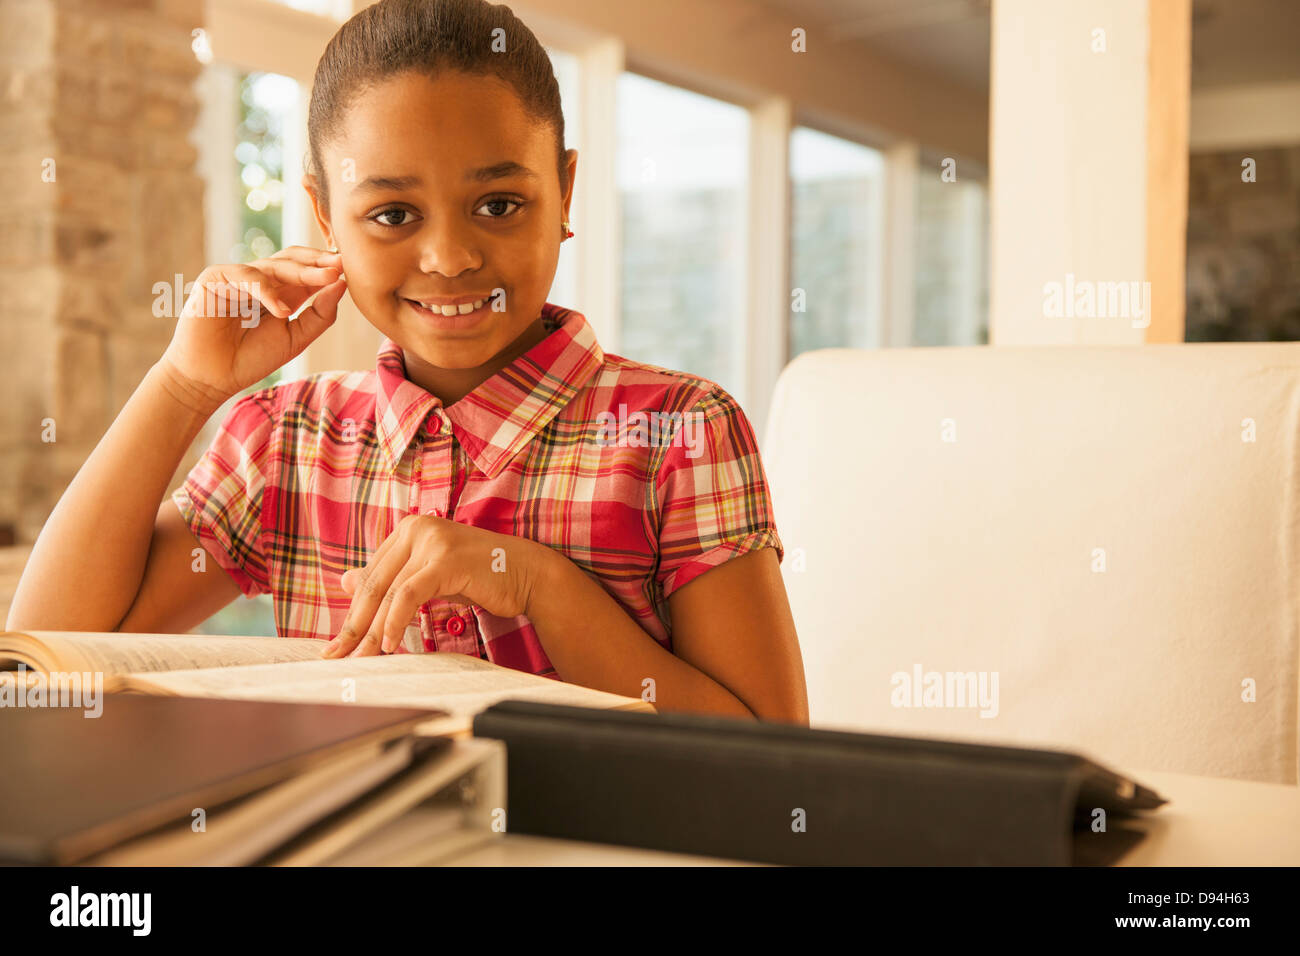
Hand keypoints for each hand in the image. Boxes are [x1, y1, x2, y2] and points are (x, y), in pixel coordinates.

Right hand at [159, 246, 347, 405]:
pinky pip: (245, 276)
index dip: (326, 267)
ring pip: (272, 265)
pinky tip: (282, 311)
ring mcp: (237, 277)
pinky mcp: (215, 278)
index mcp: (281, 292)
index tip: (349, 269)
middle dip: (317, 262)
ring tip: (325, 279)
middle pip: (291, 260)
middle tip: (339, 265)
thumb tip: (342, 285)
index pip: (306, 270)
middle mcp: (260, 281)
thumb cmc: (251, 359)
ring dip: (300, 272)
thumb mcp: (296, 338)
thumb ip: (320, 314)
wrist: (212, 378)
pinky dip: (265, 291)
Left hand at [322, 515, 549, 657]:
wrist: (527, 573)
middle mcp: (416, 528)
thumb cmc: (480, 576)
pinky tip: (389, 644)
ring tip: (362, 658)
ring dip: (372, 630)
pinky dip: (395, 621)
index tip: (340, 642)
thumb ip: (393, 578)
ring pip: (388, 591)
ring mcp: (431, 541)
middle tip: (335, 655)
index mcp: (408, 529)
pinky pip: (409, 594)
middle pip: (374, 583)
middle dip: (354, 624)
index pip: (371, 576)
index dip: (354, 611)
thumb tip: (345, 579)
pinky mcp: (445, 559)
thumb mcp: (430, 576)